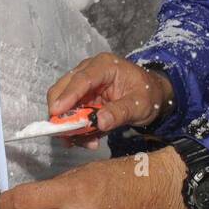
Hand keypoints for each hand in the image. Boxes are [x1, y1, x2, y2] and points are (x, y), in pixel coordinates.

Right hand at [46, 52, 175, 149]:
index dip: (67, 96)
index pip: (81, 79)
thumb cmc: (148, 93)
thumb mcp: (139, 104)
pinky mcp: (83, 99)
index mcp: (104, 66)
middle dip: (61, 112)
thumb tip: (99, 122)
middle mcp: (89, 71)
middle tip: (65, 134)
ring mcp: (84, 85)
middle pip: (63, 88)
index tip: (55, 112)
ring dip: (69, 124)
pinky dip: (76, 129)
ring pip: (63, 103)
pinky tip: (90, 140)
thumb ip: (120, 112)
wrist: (152, 95)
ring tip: (87, 142)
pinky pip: (71, 114)